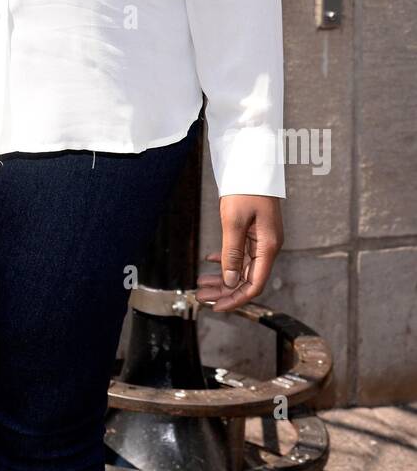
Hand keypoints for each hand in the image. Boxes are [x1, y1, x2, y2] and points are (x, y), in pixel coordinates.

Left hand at [195, 195, 283, 311]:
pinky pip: (241, 253)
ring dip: (223, 278)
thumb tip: (230, 281)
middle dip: (225, 291)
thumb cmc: (245, 188)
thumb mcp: (234, 221)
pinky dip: (226, 260)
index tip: (217, 307)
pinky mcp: (255, 232)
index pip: (254, 284)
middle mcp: (268, 246)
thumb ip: (232, 252)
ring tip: (202, 284)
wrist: (253, 163)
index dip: (236, 299)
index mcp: (268, 246)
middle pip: (247, 278)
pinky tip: (211, 262)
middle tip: (202, 297)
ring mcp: (262, 239)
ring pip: (242, 267)